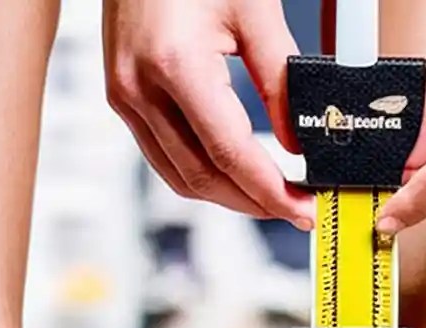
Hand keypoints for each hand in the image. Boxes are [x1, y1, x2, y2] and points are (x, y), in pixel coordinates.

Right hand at [103, 0, 313, 229]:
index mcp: (175, 66)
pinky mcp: (121, 98)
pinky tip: (232, 172)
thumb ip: (280, 79)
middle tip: (296, 210)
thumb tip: (299, 141)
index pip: (229, 153)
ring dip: (225, 196)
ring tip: (269, 199)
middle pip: (200, 178)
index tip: (304, 208)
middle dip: (251, 203)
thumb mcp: (254, 11)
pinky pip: (161, 153)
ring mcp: (124, 98)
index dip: (269, 191)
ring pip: (177, 176)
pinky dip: (200, 172)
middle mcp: (139, 90)